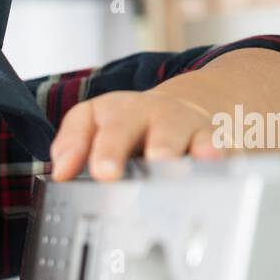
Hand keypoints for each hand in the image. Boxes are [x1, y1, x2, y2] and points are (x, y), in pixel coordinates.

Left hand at [47, 87, 219, 181]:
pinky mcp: (218, 140)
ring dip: (167, 148)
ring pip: (176, 133)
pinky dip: (217, 157)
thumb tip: (60, 171)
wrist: (194, 107)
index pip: (86, 121)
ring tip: (160, 162)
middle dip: (114, 147)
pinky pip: (219, 148)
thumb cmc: (138, 125)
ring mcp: (184, 125)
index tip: (66, 170)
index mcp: (115, 112)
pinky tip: (214, 165)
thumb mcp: (100, 124)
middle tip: (107, 172)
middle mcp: (148, 114)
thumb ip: (73, 145)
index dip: (75, 144)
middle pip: (128, 125)